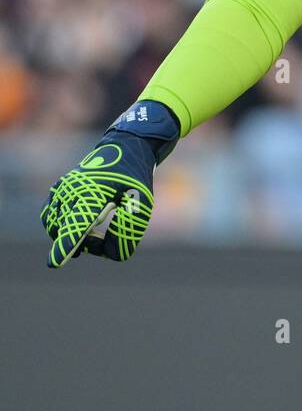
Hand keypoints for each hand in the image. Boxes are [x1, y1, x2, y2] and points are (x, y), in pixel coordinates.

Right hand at [40, 101, 179, 267]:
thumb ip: (128, 229)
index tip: (54, 263)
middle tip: (100, 240)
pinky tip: (81, 222)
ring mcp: (61, 189)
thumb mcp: (142, 203)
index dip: (67, 245)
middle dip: (80, 243)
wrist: (124, 148)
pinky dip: (61, 226)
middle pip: (66, 231)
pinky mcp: (57, 190)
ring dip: (68, 235)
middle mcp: (72, 191)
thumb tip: (108, 253)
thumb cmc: (135, 177)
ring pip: (54, 226)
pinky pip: (50, 217)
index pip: (78, 224)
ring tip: (92, 231)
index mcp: (94, 193)